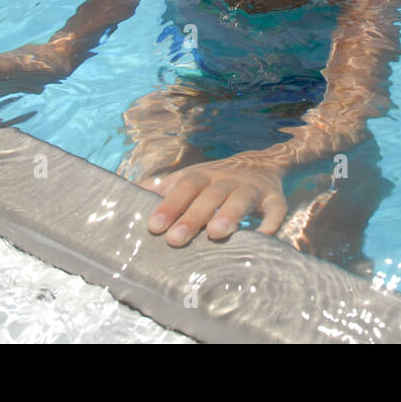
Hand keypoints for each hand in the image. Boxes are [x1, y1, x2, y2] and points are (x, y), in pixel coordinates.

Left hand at [146, 154, 287, 245]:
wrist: (264, 162)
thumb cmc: (216, 179)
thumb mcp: (190, 178)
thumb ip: (161, 188)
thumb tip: (124, 193)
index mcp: (203, 176)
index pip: (184, 187)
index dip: (169, 204)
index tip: (154, 226)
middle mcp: (226, 180)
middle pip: (209, 195)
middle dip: (192, 216)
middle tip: (175, 240)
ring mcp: (251, 188)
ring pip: (241, 199)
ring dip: (229, 214)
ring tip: (216, 234)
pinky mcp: (275, 198)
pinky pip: (276, 210)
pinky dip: (271, 223)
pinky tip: (262, 237)